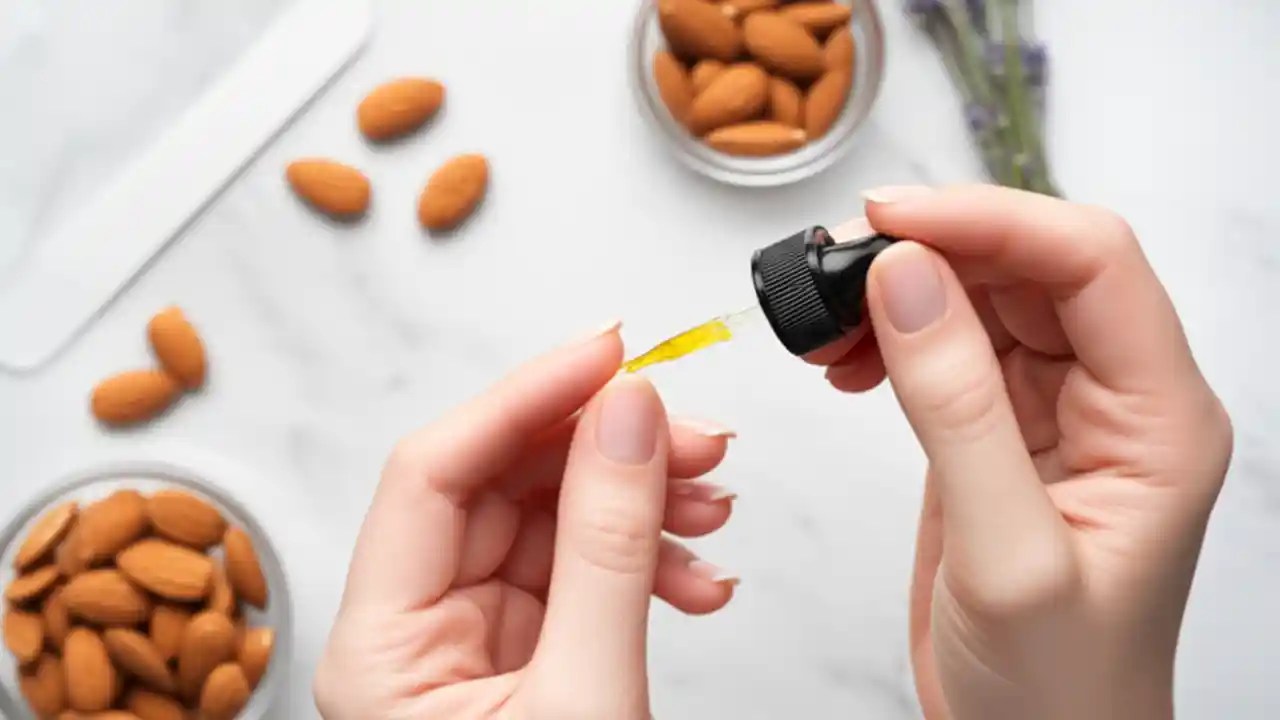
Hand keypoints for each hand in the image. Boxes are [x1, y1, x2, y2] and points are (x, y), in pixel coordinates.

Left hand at [314, 326, 738, 718]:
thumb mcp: (585, 697)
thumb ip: (607, 554)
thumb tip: (626, 421)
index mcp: (380, 650)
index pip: (432, 472)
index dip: (524, 398)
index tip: (608, 357)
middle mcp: (412, 636)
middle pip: (500, 486)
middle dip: (608, 451)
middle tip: (691, 435)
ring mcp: (470, 645)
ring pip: (553, 523)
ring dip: (641, 505)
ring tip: (710, 507)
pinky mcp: (527, 658)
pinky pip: (583, 574)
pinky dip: (646, 562)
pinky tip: (695, 574)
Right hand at [813, 185, 1231, 719]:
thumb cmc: (1056, 687)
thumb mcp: (1004, 554)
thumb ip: (956, 407)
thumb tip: (905, 279)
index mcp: (1159, 421)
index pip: (1091, 263)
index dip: (990, 220)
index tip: (890, 220)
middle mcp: (1118, 400)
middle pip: (1034, 265)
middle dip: (932, 248)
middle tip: (836, 262)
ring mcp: (1057, 412)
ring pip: (984, 297)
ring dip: (903, 289)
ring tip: (828, 321)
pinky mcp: (999, 431)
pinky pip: (949, 346)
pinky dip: (891, 336)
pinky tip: (848, 359)